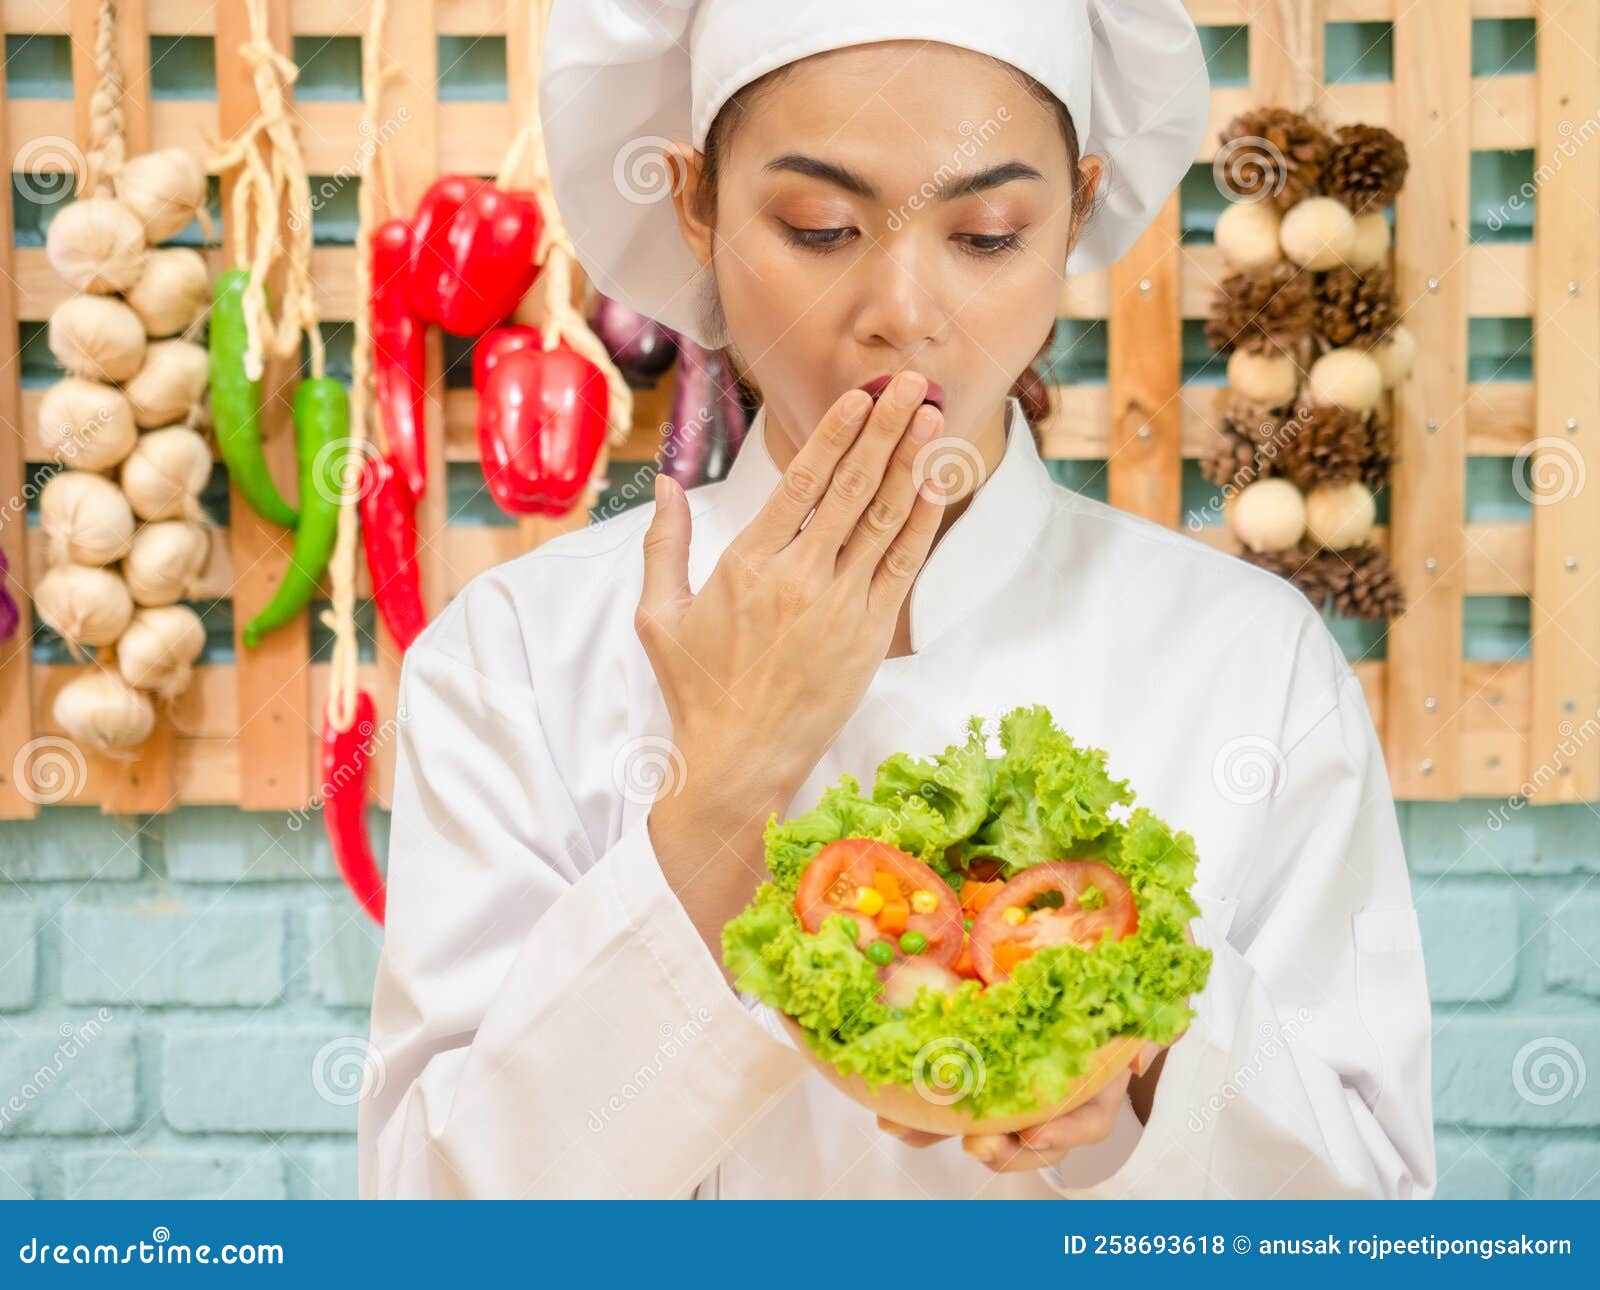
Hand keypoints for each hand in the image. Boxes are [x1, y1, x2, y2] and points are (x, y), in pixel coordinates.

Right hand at [640, 373, 947, 946]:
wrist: (738, 762)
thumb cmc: (696, 690)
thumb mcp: (657, 616)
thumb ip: (664, 545)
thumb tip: (665, 485)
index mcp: (749, 564)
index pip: (802, 481)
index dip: (836, 433)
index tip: (859, 395)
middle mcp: (800, 578)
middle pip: (853, 487)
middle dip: (884, 428)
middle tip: (909, 382)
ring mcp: (841, 606)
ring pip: (884, 519)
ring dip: (911, 463)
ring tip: (930, 417)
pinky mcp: (870, 636)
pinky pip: (902, 566)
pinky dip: (922, 521)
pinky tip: (936, 484)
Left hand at [879, 924, 1198, 1171]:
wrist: (1089, 938)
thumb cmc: (1120, 964)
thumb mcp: (1149, 985)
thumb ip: (1157, 1018)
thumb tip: (1140, 1057)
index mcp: (1095, 1074)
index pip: (1088, 1118)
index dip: (1063, 1134)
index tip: (1034, 1135)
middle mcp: (1049, 1084)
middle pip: (1026, 1135)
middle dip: (999, 1149)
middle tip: (975, 1143)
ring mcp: (1007, 1072)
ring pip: (979, 1118)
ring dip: (943, 1131)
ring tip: (907, 1130)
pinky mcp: (970, 1052)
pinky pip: (945, 1086)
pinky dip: (916, 1102)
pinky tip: (888, 1106)